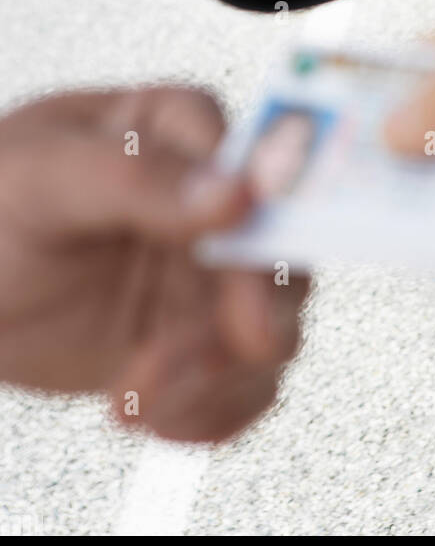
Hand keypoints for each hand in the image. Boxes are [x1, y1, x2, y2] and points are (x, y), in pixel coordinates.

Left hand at [0, 86, 309, 441]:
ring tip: (131, 399)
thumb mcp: (42, 178)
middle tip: (178, 359)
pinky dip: (211, 415)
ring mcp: (216, 273)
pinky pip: (248, 386)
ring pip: (274, 330)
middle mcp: (218, 200)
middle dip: (245, 317)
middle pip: (281, 256)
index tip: (237, 263)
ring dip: (215, 378)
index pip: (257, 162)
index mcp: (182, 129)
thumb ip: (133, 176)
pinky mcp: (205, 338)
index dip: (261, 215)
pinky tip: (151, 416)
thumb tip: (234, 193)